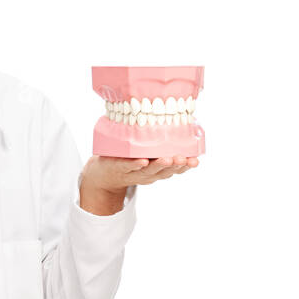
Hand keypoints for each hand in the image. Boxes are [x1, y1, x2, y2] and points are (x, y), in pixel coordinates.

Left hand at [77, 155, 199, 215]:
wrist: (102, 174)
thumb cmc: (130, 160)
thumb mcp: (148, 155)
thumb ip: (161, 145)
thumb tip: (180, 124)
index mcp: (157, 170)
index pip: (174, 170)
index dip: (186, 167)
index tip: (196, 161)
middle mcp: (147, 173)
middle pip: (163, 171)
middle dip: (175, 165)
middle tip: (184, 159)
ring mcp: (133, 171)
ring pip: (148, 170)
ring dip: (158, 166)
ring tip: (168, 159)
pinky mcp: (118, 167)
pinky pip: (127, 166)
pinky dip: (135, 165)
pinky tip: (142, 161)